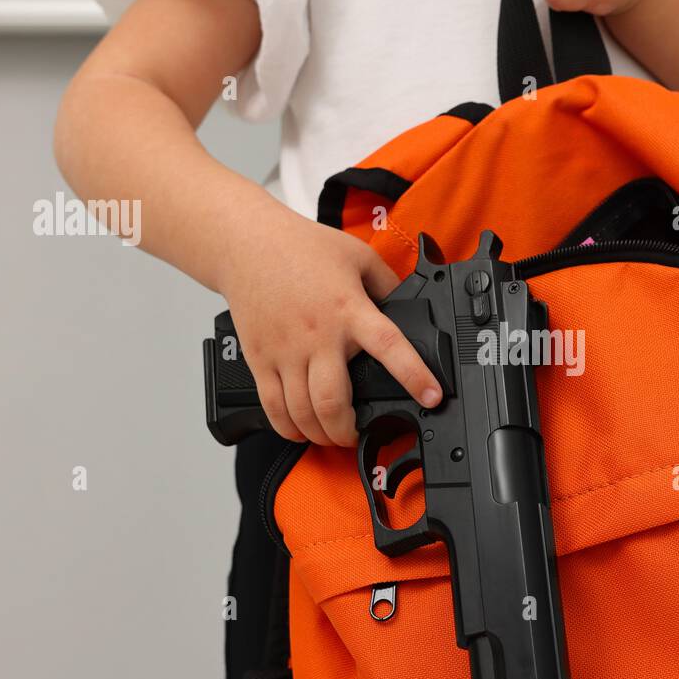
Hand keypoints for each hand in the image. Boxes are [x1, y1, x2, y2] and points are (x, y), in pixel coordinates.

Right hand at [219, 218, 441, 446]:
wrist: (247, 244)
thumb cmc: (302, 247)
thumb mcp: (358, 256)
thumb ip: (387, 285)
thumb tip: (411, 309)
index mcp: (348, 309)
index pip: (389, 346)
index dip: (414, 375)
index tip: (432, 397)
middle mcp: (317, 336)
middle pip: (332, 401)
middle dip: (348, 430)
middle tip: (357, 433)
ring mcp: (285, 351)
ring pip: (302, 411)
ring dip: (321, 434)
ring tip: (333, 435)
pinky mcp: (260, 359)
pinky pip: (272, 407)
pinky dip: (288, 428)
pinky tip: (300, 431)